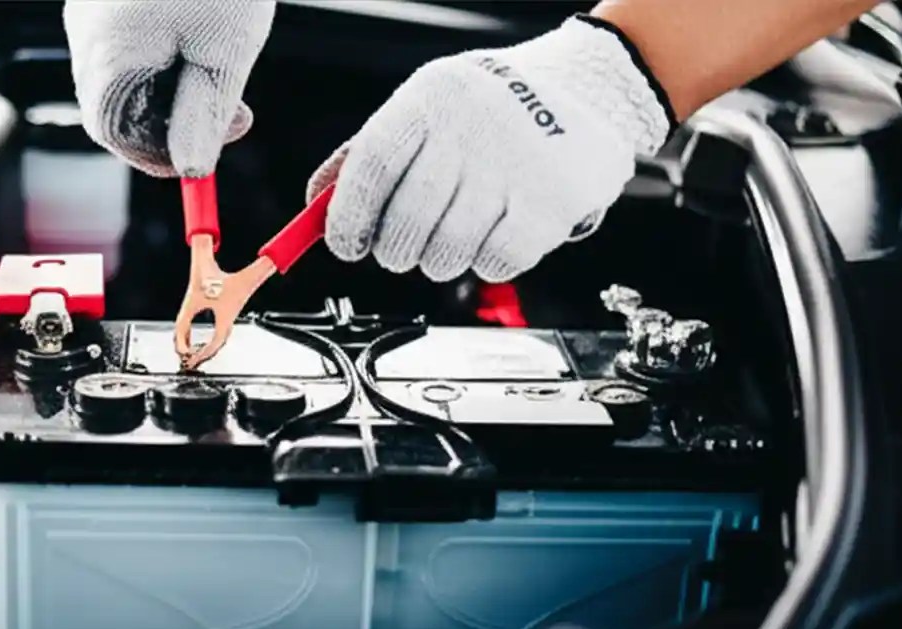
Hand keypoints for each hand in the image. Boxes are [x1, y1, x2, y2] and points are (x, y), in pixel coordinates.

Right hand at [62, 0, 275, 177]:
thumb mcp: (224, 52)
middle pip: (120, 106)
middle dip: (174, 121)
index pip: (115, 135)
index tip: (201, 161)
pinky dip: (169, 54)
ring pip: (128, 74)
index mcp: (107, 55)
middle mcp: (87, 32)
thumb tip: (192, 166)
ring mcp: (93, 8)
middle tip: (233, 116)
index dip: (158, 157)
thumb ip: (204, 116)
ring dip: (176, 87)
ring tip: (225, 66)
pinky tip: (207, 35)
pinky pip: (131, 40)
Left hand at [306, 17, 672, 281]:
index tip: (346, 245)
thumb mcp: (423, 111)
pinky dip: (486, 263)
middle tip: (400, 250)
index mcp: (431, 98)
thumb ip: (367, 155)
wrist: (583, 92)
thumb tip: (319, 205)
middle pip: (409, 220)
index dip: (350, 217)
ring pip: (449, 250)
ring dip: (440, 260)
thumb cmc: (487, 110)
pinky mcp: (555, 200)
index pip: (372, 168)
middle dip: (396, 249)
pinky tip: (493, 236)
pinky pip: (497, 261)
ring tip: (451, 238)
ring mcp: (517, 163)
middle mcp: (473, 126)